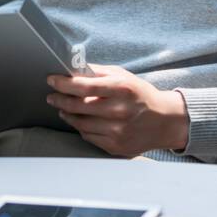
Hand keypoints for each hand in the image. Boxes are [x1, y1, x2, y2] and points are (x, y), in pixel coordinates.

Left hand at [45, 64, 189, 157]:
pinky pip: (88, 136)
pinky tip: (81, 120)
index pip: (84, 86)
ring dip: (67, 114)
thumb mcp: (124, 76)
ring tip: (63, 108)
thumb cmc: (140, 95)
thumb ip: (98, 72)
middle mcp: (120, 111)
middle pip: (78, 106)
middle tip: (52, 96)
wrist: (164, 121)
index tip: (52, 80)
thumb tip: (72, 69)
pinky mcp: (116, 146)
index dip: (64, 84)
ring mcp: (117, 131)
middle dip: (60, 99)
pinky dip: (81, 127)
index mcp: (122, 89)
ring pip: (80, 123)